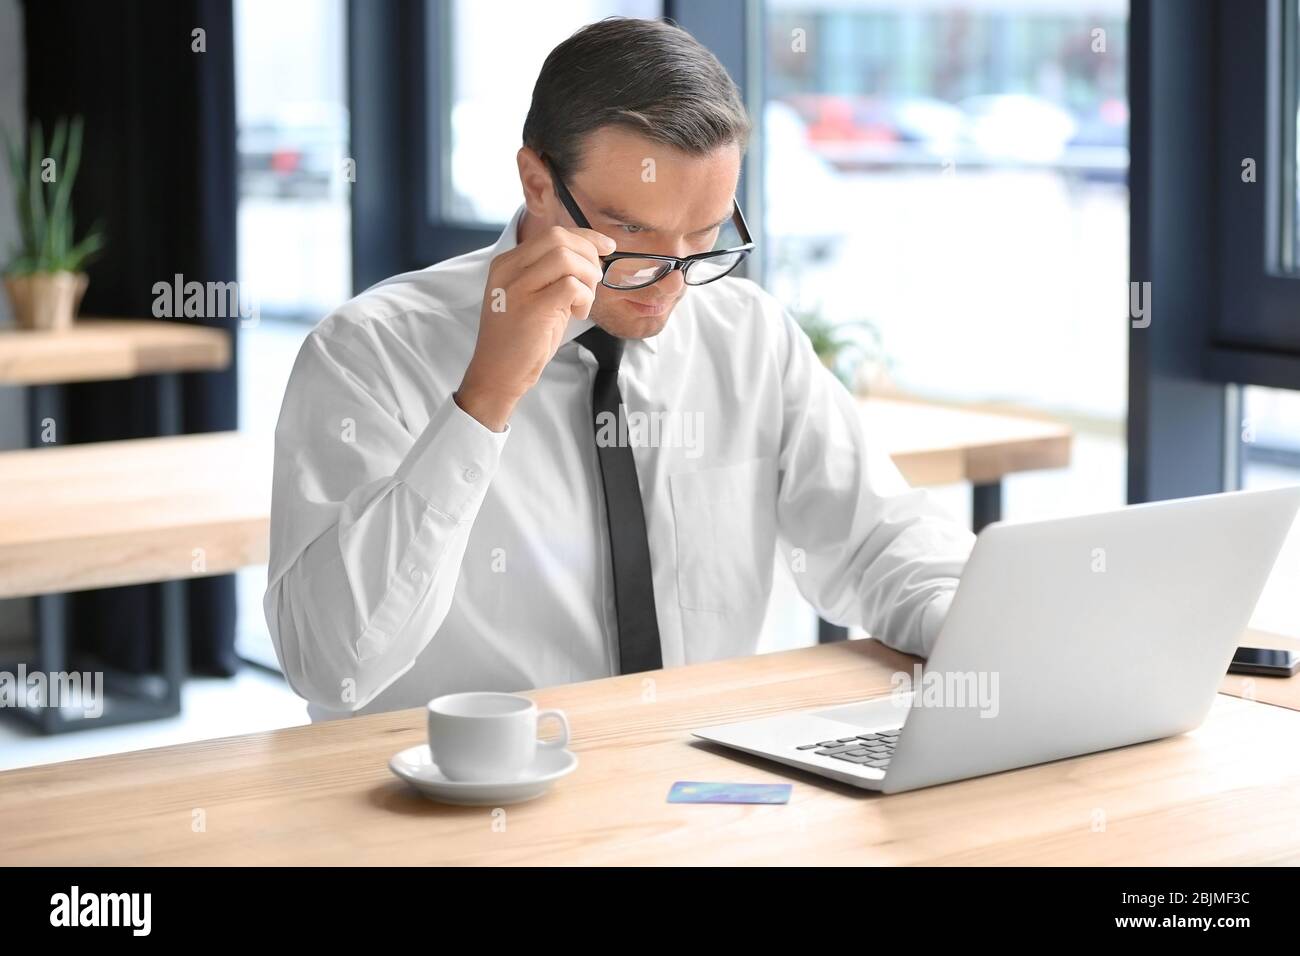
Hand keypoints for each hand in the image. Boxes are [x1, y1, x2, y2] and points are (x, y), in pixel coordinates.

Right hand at [456, 225, 614, 430]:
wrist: (498, 374)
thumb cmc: (521, 339)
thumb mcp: (534, 297)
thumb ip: (554, 274)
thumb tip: (593, 255)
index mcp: (507, 262)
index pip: (552, 234)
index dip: (586, 237)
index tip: (606, 248)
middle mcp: (508, 269)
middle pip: (559, 239)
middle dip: (588, 257)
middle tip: (592, 285)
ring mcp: (517, 287)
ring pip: (566, 258)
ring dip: (587, 279)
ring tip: (582, 302)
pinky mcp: (530, 308)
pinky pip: (571, 286)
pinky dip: (584, 298)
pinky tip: (576, 314)